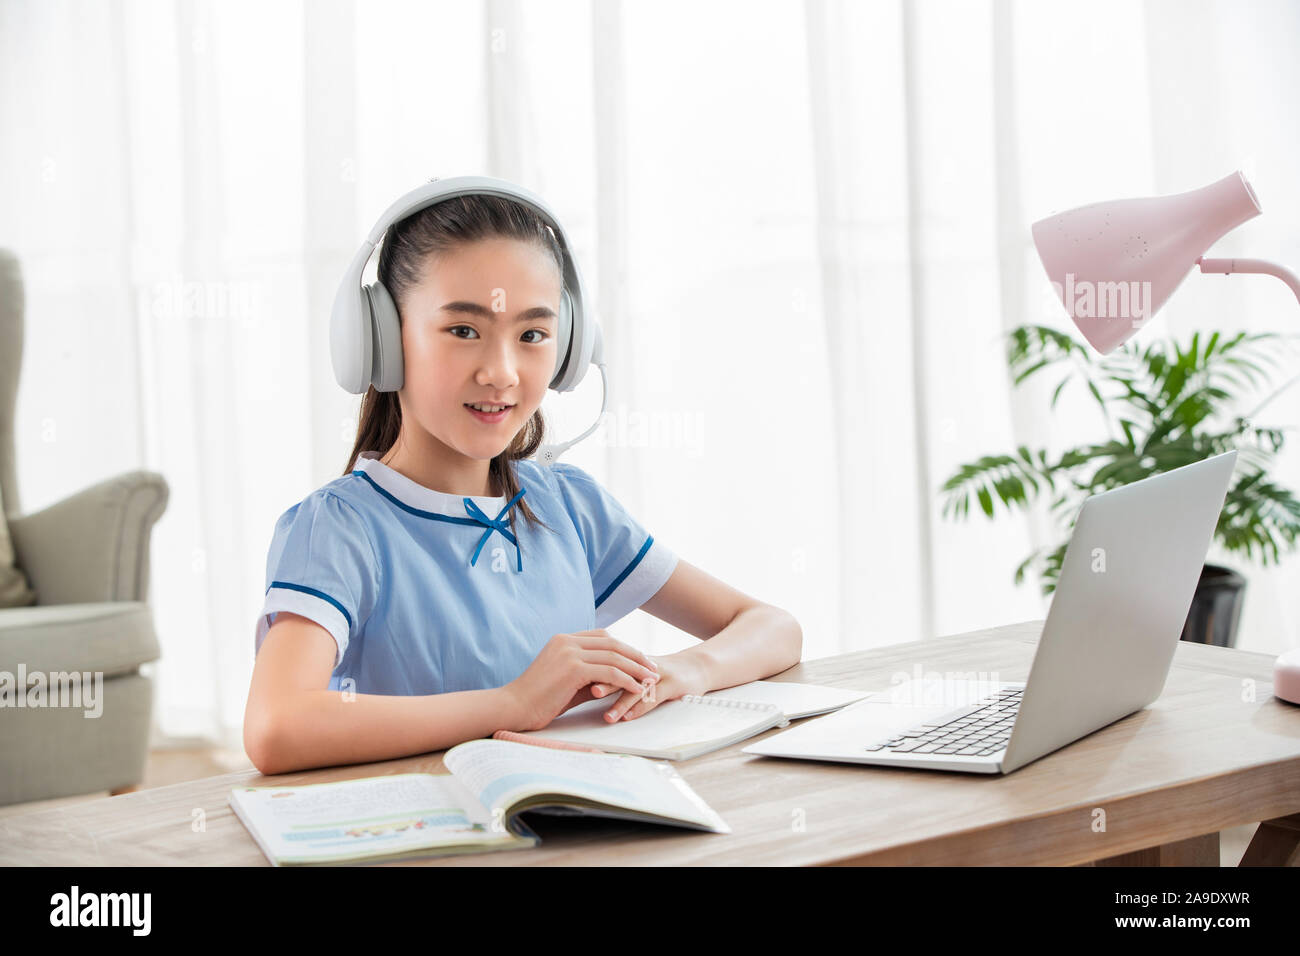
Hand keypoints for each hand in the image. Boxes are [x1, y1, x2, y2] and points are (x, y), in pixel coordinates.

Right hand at [504, 630, 660, 731]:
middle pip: (612, 643)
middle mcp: (567, 641)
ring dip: (636, 668)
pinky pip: (609, 672)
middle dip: (636, 656)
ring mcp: (570, 652)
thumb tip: (615, 679)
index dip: (625, 647)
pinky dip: (627, 680)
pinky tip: (637, 689)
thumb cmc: (538, 699)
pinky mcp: (573, 669)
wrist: (514, 707)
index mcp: (564, 639)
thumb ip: (589, 674)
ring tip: (650, 680)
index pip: (603, 636)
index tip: (640, 660)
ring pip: (614, 657)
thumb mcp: (567, 680)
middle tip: (652, 668)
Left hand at [590, 653, 709, 722]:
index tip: (572, 678)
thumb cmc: (660, 673)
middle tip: (584, 692)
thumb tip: (578, 687)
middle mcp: (641, 665)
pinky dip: (640, 708)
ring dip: (620, 702)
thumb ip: (612, 676)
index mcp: (628, 660)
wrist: (697, 666)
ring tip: (607, 717)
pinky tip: (629, 717)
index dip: (588, 668)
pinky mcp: (674, 684)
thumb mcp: (634, 671)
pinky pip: (655, 697)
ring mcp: (658, 673)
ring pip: (636, 686)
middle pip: (618, 670)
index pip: (604, 661)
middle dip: (601, 681)